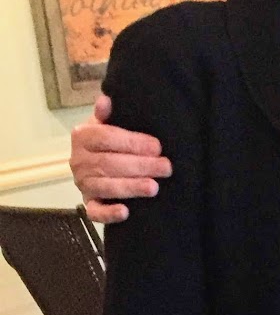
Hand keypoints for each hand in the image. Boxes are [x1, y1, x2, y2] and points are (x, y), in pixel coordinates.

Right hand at [71, 95, 171, 224]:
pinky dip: (108, 214)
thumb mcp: (107, 123)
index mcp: (82, 136)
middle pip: (109, 164)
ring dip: (130, 187)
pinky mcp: (89, 204)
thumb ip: (107, 114)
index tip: (157, 146)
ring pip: (105, 187)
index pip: (106, 138)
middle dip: (140, 166)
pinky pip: (95, 212)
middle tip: (166, 167)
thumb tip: (106, 100)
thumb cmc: (109, 140)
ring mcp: (83, 184)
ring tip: (153, 187)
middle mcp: (78, 160)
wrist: (95, 161)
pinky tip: (126, 212)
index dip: (132, 142)